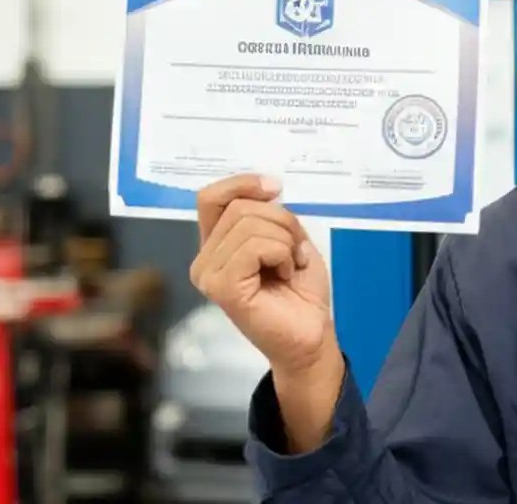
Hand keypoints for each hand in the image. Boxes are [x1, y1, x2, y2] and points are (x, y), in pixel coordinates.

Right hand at [190, 174, 334, 376]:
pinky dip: (281, 254)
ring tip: (289, 266)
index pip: (210, 197)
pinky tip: (285, 274)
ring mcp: (209, 275)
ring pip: (249, 224)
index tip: (275, 188)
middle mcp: (204, 259)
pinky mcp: (222, 288)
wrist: (312, 332)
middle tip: (295, 250)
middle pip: (239, 207)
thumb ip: (270, 215)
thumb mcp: (289, 238)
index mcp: (216, 245)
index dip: (242, 183)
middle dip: (281, 220)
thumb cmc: (300, 290)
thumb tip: (267, 188)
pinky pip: (253, 247)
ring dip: (285, 240)